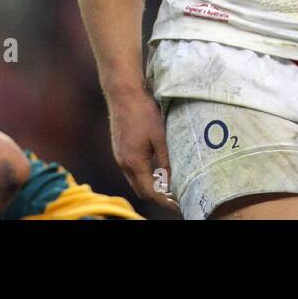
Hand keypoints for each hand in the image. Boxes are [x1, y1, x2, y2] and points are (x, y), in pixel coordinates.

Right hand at [107, 87, 179, 214]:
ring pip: (136, 181)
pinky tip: (156, 171)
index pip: (150, 192)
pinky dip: (144, 176)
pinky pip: (132, 171)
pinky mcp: (119, 150)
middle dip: (158, 197)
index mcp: (134, 163)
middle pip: (141, 191)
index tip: (178, 205)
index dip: (164, 201)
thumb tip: (173, 180)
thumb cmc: (143, 112)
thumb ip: (166, 160)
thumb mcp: (160, 137)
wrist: (123, 94)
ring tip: (169, 187)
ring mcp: (119, 157)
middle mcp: (124, 163)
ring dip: (151, 187)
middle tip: (176, 198)